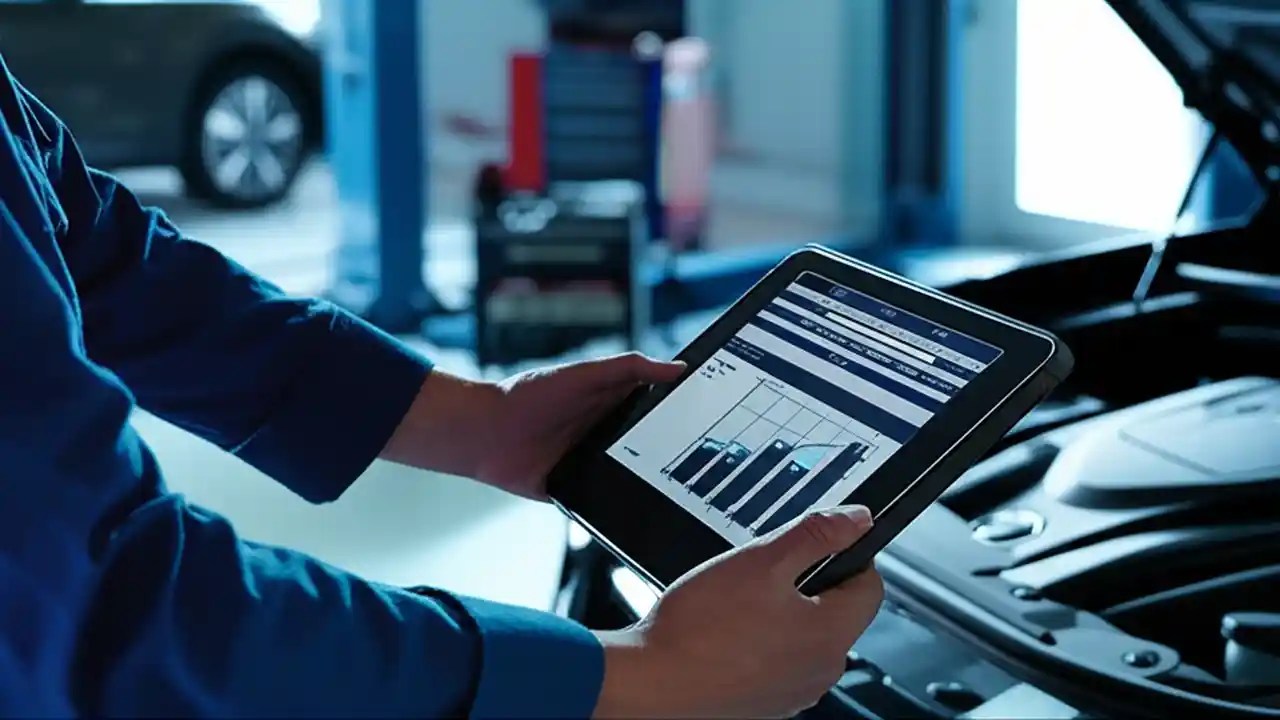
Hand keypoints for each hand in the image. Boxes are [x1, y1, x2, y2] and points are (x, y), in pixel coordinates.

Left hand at [381, 353, 683, 498]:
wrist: (483, 434)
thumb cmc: (527, 396)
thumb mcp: (584, 373)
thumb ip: (628, 368)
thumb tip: (676, 368)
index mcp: (613, 403)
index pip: (659, 410)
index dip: (685, 414)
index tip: (716, 421)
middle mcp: (607, 435)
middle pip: (653, 447)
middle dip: (677, 456)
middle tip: (710, 466)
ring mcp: (594, 464)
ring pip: (635, 478)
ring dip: (651, 484)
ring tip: (685, 495)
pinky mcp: (578, 492)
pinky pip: (607, 504)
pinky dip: (621, 510)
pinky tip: (643, 515)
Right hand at [592, 506, 883, 718]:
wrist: (652, 682)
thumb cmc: (700, 628)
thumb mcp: (761, 560)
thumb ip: (816, 535)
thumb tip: (857, 519)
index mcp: (831, 635)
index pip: (870, 585)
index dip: (846, 556)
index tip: (815, 547)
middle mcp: (821, 672)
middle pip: (837, 613)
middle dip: (808, 586)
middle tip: (763, 573)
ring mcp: (794, 693)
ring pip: (805, 638)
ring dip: (783, 617)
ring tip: (738, 605)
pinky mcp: (767, 705)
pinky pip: (779, 664)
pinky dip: (762, 645)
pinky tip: (727, 634)